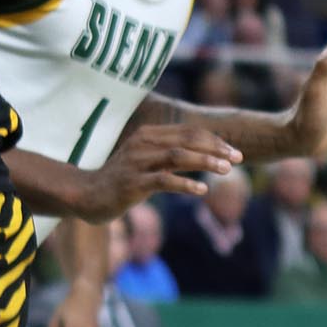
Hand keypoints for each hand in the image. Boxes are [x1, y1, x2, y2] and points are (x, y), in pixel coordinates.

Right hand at [82, 124, 241, 221]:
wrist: (87, 195)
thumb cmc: (119, 181)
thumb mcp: (143, 162)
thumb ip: (166, 156)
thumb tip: (198, 156)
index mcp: (147, 135)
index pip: (188, 132)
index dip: (214, 140)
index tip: (233, 152)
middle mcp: (143, 144)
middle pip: (187, 140)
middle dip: (216, 148)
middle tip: (238, 158)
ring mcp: (137, 163)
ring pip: (178, 156)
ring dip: (206, 161)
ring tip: (227, 170)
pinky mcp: (133, 183)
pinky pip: (164, 180)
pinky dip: (185, 183)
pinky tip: (202, 189)